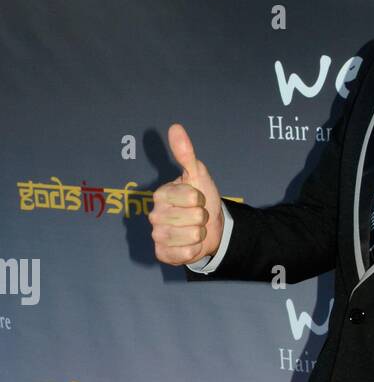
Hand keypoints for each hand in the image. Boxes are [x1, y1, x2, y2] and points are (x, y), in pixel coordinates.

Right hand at [148, 123, 224, 265]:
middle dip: (202, 217)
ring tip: (194, 229)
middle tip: (197, 215)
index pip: (191, 197)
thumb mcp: (197, 174)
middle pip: (194, 217)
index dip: (201, 199)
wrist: (209, 228)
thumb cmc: (202, 199)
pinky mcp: (162, 254)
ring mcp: (157, 235)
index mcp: (161, 194)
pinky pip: (184, 254)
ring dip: (200, 233)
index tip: (198, 198)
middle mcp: (155, 215)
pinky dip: (194, 250)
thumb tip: (175, 127)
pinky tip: (190, 244)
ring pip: (192, 235)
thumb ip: (186, 153)